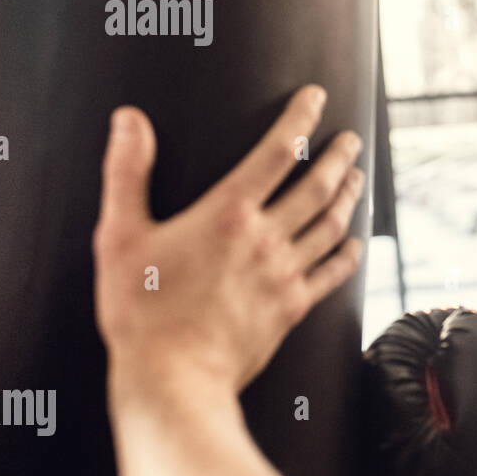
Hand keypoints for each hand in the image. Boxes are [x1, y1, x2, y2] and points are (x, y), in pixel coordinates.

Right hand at [93, 85, 365, 395]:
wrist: (172, 377)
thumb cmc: (140, 310)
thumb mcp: (119, 235)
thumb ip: (127, 173)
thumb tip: (130, 121)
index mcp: (228, 214)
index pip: (277, 152)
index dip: (300, 119)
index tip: (316, 98)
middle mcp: (266, 239)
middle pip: (317, 186)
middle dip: (338, 156)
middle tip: (351, 138)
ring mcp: (284, 275)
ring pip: (331, 225)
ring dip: (348, 197)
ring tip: (357, 177)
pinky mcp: (292, 308)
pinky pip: (331, 274)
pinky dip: (348, 254)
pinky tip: (354, 243)